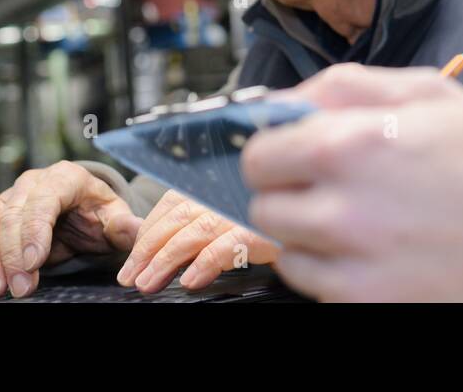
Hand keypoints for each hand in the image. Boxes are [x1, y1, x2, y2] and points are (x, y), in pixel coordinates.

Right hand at [0, 161, 141, 298]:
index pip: (44, 199)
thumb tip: (136, 229)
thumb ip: (124, 225)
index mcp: (65, 178)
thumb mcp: (115, 217)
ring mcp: (7, 199)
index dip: (35, 230)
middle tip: (18, 288)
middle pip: (11, 215)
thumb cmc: (96, 213)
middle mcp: (31, 184)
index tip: (34, 262)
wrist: (80, 211)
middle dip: (11, 254)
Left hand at [117, 191, 279, 292]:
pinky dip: (205, 263)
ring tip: (147, 283)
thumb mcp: (240, 201)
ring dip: (165, 260)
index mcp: (221, 179)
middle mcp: (230, 189)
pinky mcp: (264, 230)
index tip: (135, 251)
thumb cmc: (285, 205)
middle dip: (148, 248)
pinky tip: (191, 280)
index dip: (149, 226)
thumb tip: (158, 228)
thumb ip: (209, 207)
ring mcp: (245, 207)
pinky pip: (227, 246)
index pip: (174, 197)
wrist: (332, 210)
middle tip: (130, 275)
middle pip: (178, 215)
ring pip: (194, 232)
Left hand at [242, 64, 462, 301]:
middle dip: (286, 187)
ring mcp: (355, 264)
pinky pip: (314, 287)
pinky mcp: (369, 303)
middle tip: (325, 182)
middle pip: (263, 202)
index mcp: (352, 143)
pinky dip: (330, 269)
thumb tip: (283, 101)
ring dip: (305, 231)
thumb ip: (345, 86)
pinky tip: (371, 248)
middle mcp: (344, 207)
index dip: (272, 145)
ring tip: (357, 216)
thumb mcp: (427, 93)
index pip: (258, 150)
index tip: (289, 148)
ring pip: (283, 248)